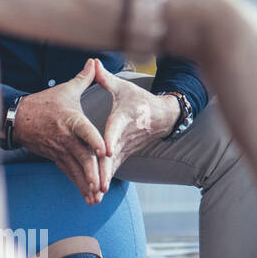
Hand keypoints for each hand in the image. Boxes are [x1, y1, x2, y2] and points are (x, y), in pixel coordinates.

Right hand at [11, 58, 108, 204]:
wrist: (17, 119)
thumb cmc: (45, 102)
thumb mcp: (66, 89)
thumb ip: (85, 78)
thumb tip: (94, 61)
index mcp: (72, 120)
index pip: (85, 131)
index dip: (94, 140)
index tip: (105, 150)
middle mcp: (66, 138)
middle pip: (81, 157)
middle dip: (92, 172)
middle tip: (103, 185)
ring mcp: (60, 150)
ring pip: (75, 169)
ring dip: (86, 183)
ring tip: (98, 197)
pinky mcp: (56, 158)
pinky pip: (69, 173)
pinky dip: (79, 185)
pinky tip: (89, 198)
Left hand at [92, 59, 177, 193]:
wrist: (163, 116)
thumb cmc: (140, 100)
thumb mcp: (124, 88)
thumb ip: (105, 78)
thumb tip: (93, 62)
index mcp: (124, 119)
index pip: (115, 130)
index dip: (109, 139)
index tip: (104, 150)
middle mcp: (125, 136)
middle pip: (113, 155)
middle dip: (105, 170)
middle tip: (97, 184)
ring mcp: (126, 148)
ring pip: (113, 166)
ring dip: (104, 180)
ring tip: (94, 195)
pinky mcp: (124, 154)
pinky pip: (113, 168)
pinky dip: (104, 180)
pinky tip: (94, 193)